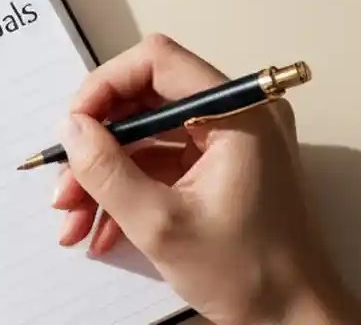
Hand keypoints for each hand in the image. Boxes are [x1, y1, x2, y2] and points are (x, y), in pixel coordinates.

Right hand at [52, 35, 360, 324]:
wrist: (294, 322)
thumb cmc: (250, 275)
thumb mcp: (161, 224)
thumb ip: (107, 170)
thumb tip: (70, 127)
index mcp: (239, 114)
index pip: (157, 62)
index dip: (105, 86)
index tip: (75, 125)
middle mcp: (237, 116)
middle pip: (143, 100)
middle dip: (96, 142)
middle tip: (66, 180)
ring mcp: (227, 142)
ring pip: (144, 135)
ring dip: (102, 173)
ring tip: (73, 215)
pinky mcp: (217, 168)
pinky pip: (157, 162)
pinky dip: (124, 189)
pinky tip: (98, 227)